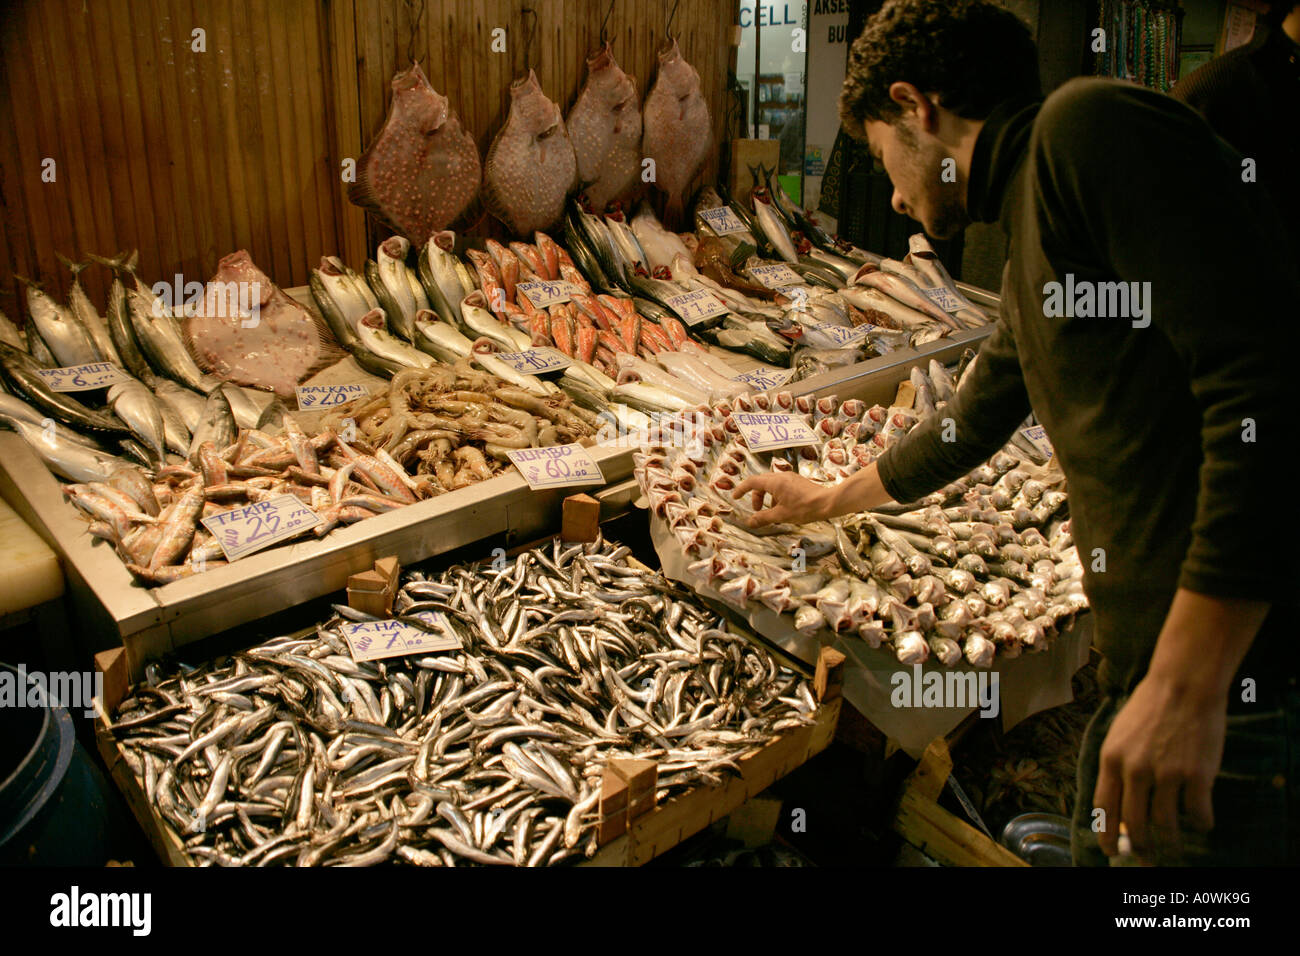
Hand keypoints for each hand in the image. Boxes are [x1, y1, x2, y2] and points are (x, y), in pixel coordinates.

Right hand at [732, 473, 833, 526]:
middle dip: (755, 496)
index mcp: (775, 482)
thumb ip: (763, 518)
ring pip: (771, 484)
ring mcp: (790, 477)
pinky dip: (776, 495)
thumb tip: (749, 523)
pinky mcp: (797, 481)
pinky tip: (783, 508)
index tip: (735, 496)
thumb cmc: (804, 508)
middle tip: (756, 510)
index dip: (741, 489)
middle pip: (761, 482)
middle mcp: (781, 476)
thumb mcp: (781, 515)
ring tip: (772, 511)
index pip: (752, 482)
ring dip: (766, 497)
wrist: (827, 503)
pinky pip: (781, 485)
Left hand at [1092, 672, 1224, 860]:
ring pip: (1166, 826)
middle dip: (1140, 848)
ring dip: (1171, 843)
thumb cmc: (1150, 707)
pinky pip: (1198, 814)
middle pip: (1134, 824)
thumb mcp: (1120, 735)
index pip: (1104, 808)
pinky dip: (1200, 823)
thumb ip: (1117, 768)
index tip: (1111, 853)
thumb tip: (1119, 808)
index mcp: (1111, 759)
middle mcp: (1135, 770)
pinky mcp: (1198, 775)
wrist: (1184, 683)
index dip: (1107, 836)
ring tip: (1174, 849)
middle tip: (1147, 859)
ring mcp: (1167, 774)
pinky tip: (1201, 822)